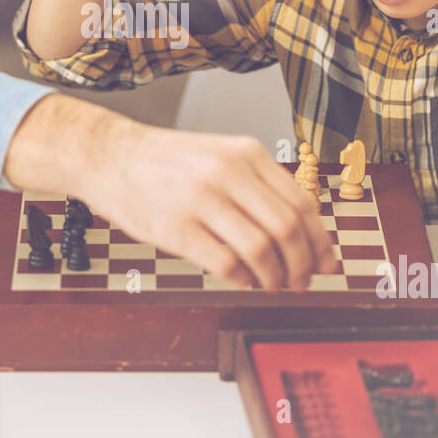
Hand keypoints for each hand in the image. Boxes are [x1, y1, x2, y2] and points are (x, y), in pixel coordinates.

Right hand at [81, 121, 339, 290]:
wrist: (110, 157)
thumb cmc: (166, 163)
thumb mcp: (220, 156)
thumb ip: (258, 187)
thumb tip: (301, 234)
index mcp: (246, 153)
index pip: (301, 203)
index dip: (320, 241)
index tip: (327, 263)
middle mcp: (228, 173)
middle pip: (287, 229)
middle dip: (303, 264)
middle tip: (303, 281)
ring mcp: (201, 200)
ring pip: (261, 250)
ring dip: (275, 277)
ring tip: (273, 285)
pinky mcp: (176, 229)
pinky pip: (226, 265)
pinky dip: (243, 280)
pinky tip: (242, 281)